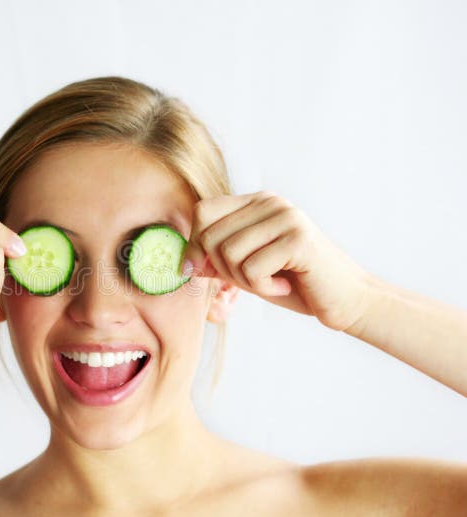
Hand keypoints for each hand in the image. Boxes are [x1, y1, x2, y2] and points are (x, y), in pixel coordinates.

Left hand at [181, 190, 376, 330]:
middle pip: (210, 234)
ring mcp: (286, 217)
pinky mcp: (298, 239)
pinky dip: (263, 287)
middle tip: (253, 280)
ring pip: (228, 252)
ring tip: (272, 282)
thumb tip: (182, 261)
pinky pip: (252, 268)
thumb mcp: (247, 270)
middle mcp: (271, 203)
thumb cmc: (295, 284)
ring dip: (244, 280)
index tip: (202, 270)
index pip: (202, 212)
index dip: (194, 244)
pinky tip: (286, 285)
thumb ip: (217, 260)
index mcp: (256, 203)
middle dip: (222, 268)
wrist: (347, 300)